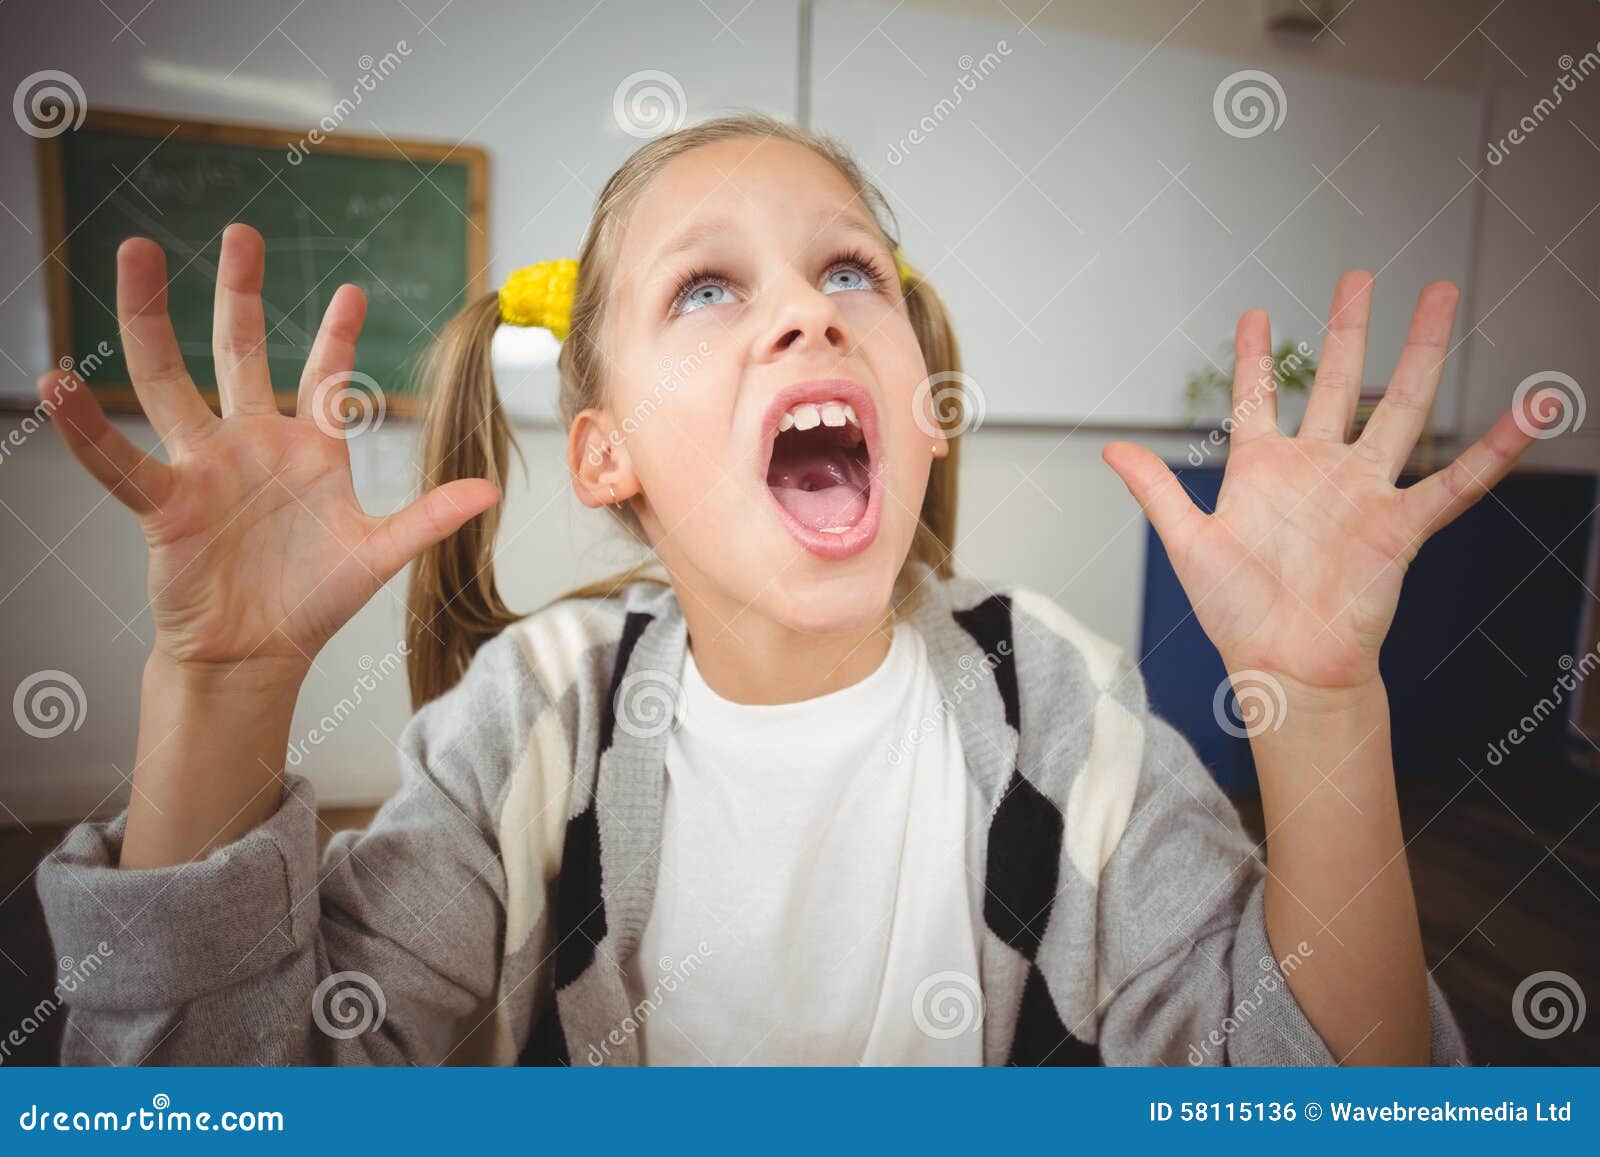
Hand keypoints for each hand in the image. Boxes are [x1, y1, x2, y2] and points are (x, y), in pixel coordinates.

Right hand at [40, 224, 498, 685]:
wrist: (257, 654)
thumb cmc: (313, 601)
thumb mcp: (379, 555)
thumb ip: (429, 517)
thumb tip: (492, 491)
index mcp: (308, 450)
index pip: (325, 378)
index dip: (338, 335)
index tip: (353, 291)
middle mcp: (252, 444)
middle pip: (240, 351)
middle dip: (240, 292)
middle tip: (242, 231)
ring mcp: (204, 467)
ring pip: (168, 382)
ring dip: (148, 320)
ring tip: (134, 255)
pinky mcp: (165, 504)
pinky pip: (120, 460)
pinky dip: (86, 427)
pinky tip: (57, 383)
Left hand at [1104, 270, 1545, 694]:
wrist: (1284, 667)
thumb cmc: (1236, 615)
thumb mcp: (1187, 543)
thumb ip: (1156, 488)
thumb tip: (1110, 447)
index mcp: (1261, 470)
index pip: (1258, 397)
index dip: (1256, 357)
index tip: (1257, 313)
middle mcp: (1316, 471)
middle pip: (1338, 383)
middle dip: (1350, 329)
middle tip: (1360, 275)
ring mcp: (1362, 492)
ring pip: (1400, 408)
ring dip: (1423, 353)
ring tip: (1442, 296)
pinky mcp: (1399, 525)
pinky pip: (1455, 480)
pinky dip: (1495, 447)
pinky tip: (1532, 408)